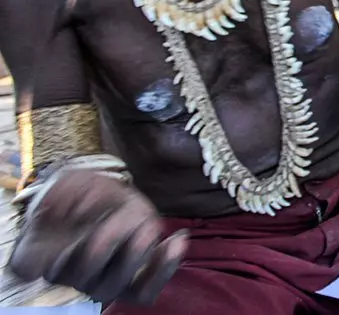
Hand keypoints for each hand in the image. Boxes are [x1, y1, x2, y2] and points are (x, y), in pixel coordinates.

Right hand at [10, 169, 185, 304]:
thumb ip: (64, 190)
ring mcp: (99, 280)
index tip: (59, 236)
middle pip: (82, 275)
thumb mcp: (71, 182)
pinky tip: (176, 240)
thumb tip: (64, 208)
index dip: (39, 258)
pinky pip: (144, 291)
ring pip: (113, 286)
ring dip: (134, 256)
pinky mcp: (130, 281)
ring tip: (148, 227)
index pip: (28, 264)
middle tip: (120, 218)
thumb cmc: (82, 194)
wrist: (103, 201)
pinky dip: (162, 269)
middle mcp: (68, 272)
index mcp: (40, 250)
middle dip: (104, 245)